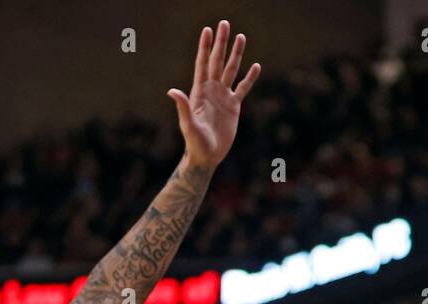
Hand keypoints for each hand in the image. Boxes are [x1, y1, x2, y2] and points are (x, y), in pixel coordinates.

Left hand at [168, 21, 259, 168]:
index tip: (208, 30)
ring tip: (241, 37)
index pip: (203, 63)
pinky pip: (243, 88)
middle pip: (218, 61)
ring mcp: (223, 97)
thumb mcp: (188, 124)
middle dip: (221, 43)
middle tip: (225, 24)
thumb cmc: (195, 142)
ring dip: (236, 54)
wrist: (207, 156)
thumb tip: (172, 91)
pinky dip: (250, 77)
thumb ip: (183, 107)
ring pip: (232, 70)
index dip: (205, 47)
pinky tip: (256, 66)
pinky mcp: (233, 106)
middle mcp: (211, 90)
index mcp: (199, 91)